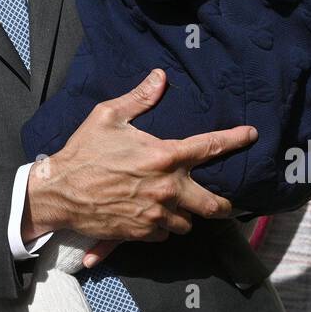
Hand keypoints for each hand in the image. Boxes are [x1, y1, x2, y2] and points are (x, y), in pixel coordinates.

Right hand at [22, 69, 256, 253]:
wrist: (59, 192)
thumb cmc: (83, 151)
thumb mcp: (108, 116)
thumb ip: (139, 98)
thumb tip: (160, 77)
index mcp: (164, 156)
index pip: (210, 146)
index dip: (234, 139)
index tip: (251, 135)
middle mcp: (167, 188)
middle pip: (213, 204)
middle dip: (224, 205)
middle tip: (227, 204)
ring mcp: (155, 215)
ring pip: (187, 223)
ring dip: (185, 215)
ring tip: (178, 208)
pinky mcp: (141, 233)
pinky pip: (164, 235)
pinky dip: (162, 228)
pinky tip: (153, 218)